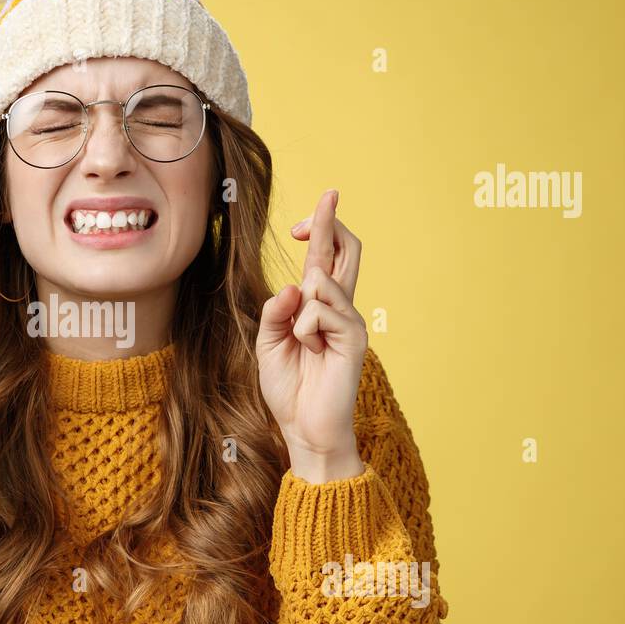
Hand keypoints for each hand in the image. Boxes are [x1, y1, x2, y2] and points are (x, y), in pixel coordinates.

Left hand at [256, 190, 367, 482]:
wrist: (303, 429)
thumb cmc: (288, 388)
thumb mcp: (268, 343)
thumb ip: (276, 311)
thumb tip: (295, 285)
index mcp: (318, 306)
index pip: (326, 257)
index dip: (322, 227)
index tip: (316, 209)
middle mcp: (339, 307)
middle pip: (347, 250)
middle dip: (331, 221)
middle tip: (328, 194)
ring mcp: (350, 321)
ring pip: (322, 282)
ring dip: (300, 309)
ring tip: (303, 343)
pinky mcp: (355, 337)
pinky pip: (322, 311)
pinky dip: (305, 329)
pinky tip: (313, 351)